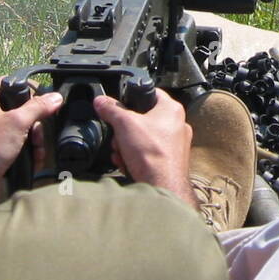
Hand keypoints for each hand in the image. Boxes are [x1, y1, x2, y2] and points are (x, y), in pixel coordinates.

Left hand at [0, 77, 63, 199]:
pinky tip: (34, 160)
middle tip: (38, 134)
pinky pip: (16, 144)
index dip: (27, 86)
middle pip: (20, 108)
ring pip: (21, 128)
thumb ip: (38, 107)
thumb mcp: (17, 122)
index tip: (43, 98)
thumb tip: (56, 96)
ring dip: (34, 140)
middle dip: (35, 123)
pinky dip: (27, 150)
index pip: (9, 81)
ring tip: (37, 152)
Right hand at [93, 91, 194, 206]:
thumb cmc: (152, 154)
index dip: (132, 98)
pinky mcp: (169, 161)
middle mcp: (177, 125)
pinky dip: (134, 158)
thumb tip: (101, 101)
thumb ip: (111, 109)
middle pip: (142, 119)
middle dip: (124, 131)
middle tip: (119, 138)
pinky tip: (128, 164)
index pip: (151, 93)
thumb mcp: (124, 124)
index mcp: (171, 109)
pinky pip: (147, 154)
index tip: (120, 106)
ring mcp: (174, 144)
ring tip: (123, 153)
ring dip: (127, 146)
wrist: (163, 186)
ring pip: (143, 138)